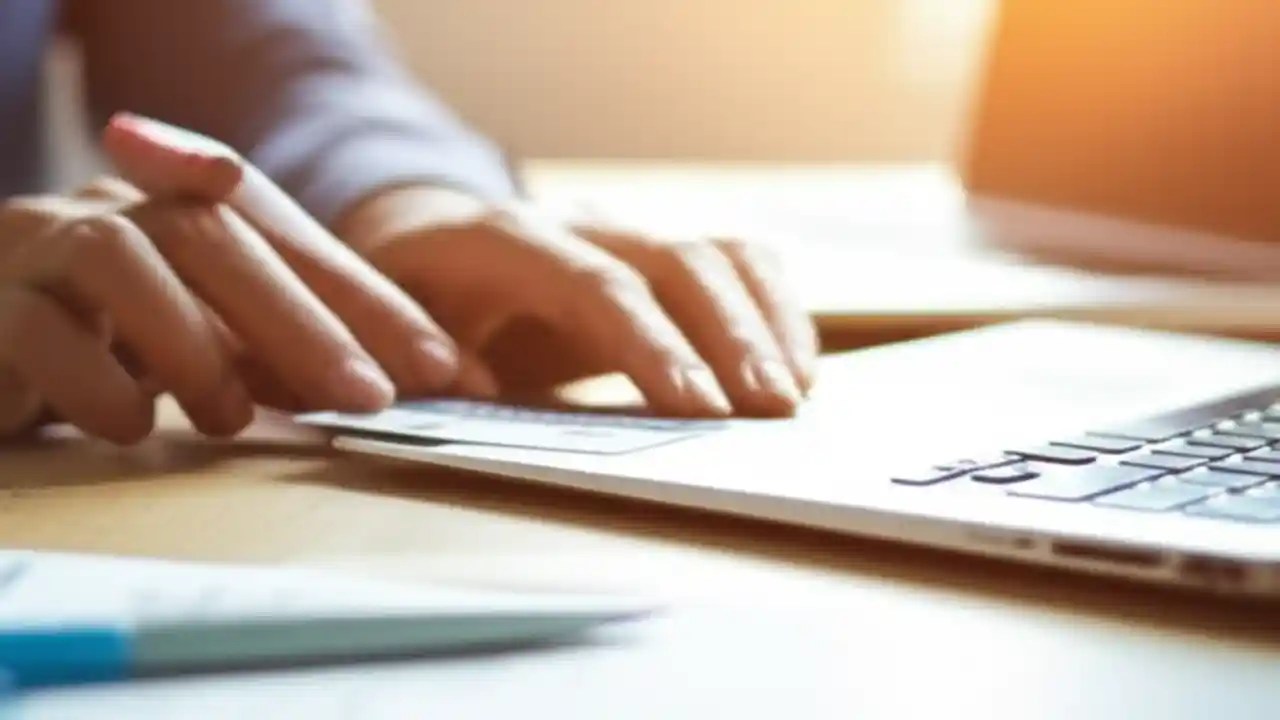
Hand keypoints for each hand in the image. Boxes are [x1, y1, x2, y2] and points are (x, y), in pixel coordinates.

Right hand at [0, 124, 491, 443]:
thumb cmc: (116, 342)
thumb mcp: (217, 335)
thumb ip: (301, 346)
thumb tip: (438, 381)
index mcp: (183, 209)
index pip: (289, 237)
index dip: (367, 296)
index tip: (441, 367)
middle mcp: (115, 211)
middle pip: (216, 237)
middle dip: (304, 322)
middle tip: (369, 397)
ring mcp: (39, 248)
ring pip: (119, 258)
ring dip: (194, 345)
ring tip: (228, 417)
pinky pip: (37, 328)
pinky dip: (97, 381)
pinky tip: (132, 426)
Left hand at [337, 186, 818, 416]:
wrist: (426, 243)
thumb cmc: (408, 298)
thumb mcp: (383, 326)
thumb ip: (415, 353)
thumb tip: (469, 386)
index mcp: (502, 241)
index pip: (592, 283)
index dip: (649, 342)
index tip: (696, 408)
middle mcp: (577, 227)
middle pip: (676, 260)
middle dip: (729, 337)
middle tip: (768, 412)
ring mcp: (626, 236)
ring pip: (719, 255)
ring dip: (764, 324)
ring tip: (791, 400)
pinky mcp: (657, 259)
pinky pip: (735, 266)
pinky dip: (773, 313)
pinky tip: (793, 370)